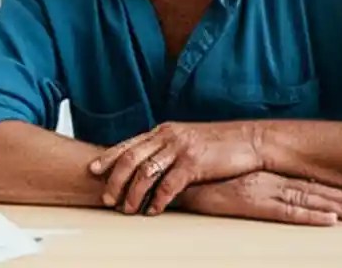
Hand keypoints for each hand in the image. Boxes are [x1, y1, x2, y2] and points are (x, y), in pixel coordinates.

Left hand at [89, 121, 263, 214]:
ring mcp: (180, 149)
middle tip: (107, 198)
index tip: (92, 169)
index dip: (108, 157)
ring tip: (127, 209)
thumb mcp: (186, 140)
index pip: (128, 144)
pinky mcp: (194, 163)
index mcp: (163, 131)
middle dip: (114, 180)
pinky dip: (158, 200)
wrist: (250, 140)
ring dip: (133, 194)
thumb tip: (145, 165)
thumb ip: (165, 148)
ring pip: (145, 172)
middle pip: (130, 158)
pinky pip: (169, 185)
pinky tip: (153, 211)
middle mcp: (167, 136)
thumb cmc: (218, 143)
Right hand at [177, 171, 341, 225]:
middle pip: (316, 191)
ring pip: (309, 200)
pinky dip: (311, 216)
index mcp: (268, 175)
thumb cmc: (204, 183)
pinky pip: (288, 212)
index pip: (308, 183)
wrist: (180, 180)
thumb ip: (254, 185)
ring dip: (338, 207)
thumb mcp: (234, 182)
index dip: (335, 191)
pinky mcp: (253, 204)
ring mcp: (263, 192)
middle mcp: (270, 181)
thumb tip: (271, 192)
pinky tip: (329, 220)